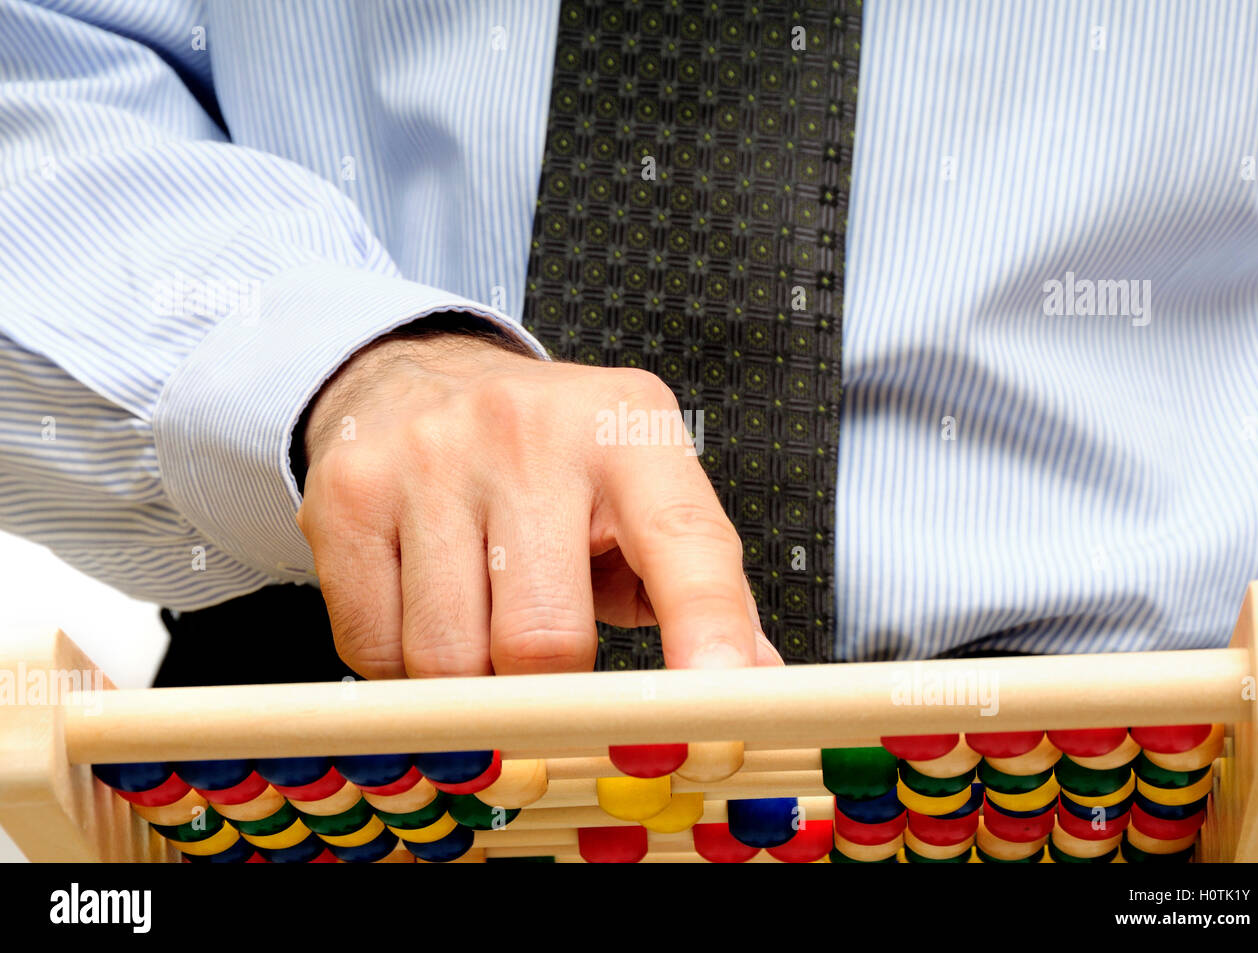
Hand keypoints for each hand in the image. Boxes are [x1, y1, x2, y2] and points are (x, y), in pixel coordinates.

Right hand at [296, 329, 782, 677]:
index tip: (722, 707)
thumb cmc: (550, 461)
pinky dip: (402, 671)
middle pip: (544, 642)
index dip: (708, 631)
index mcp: (627, 433)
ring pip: (450, 661)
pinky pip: (373, 650)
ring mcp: (428, 459)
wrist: (419, 377)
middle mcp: (527, 434)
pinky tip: (422, 612)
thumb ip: (698, 583)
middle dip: (549, 689)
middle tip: (549, 670)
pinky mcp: (347, 495)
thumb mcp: (640, 491)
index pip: (686, 545)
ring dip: (471, 685)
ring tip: (483, 627)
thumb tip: (754, 680)